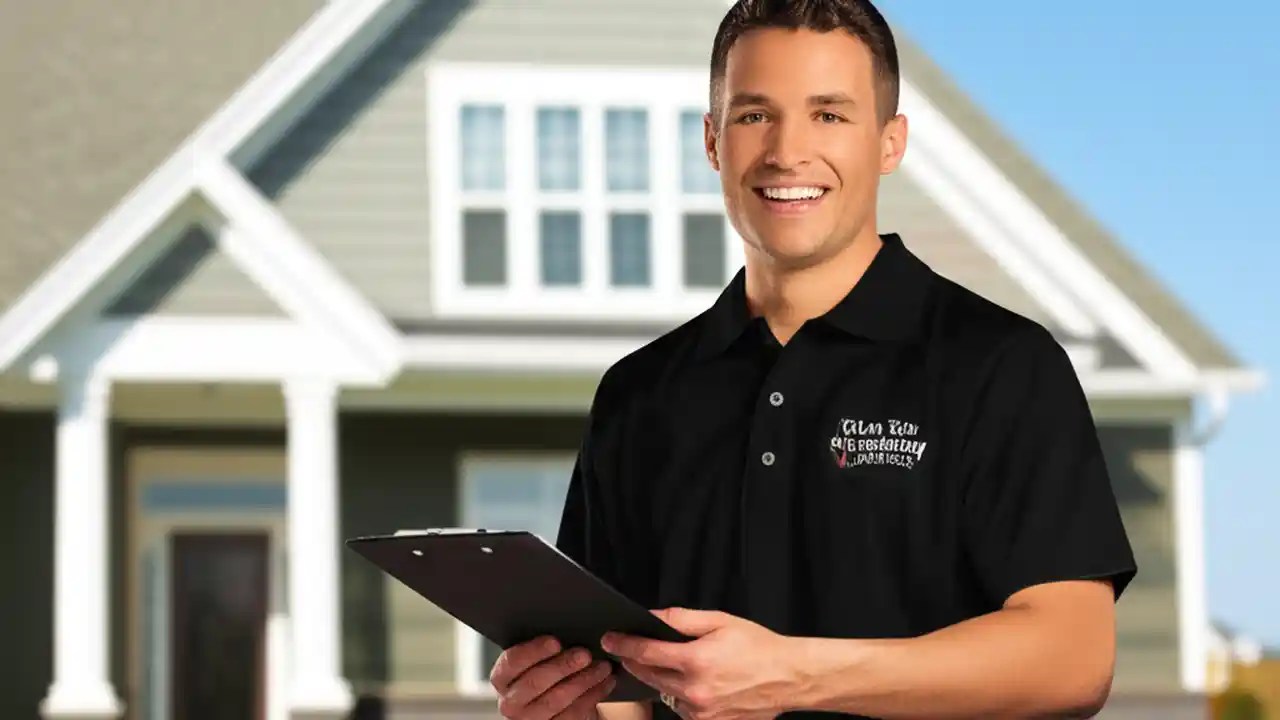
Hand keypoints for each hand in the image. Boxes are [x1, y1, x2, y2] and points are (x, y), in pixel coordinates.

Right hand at [491, 635, 617, 719]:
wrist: (560, 706)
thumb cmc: (549, 674)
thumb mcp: (540, 659)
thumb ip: (544, 646)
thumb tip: (564, 625)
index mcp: (502, 677)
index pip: (511, 661)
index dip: (533, 651)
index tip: (555, 641)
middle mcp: (510, 701)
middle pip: (534, 682)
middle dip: (563, 666)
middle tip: (585, 654)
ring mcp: (529, 719)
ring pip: (557, 699)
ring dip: (584, 680)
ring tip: (602, 666)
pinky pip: (573, 714)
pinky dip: (593, 695)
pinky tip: (605, 682)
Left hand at [601, 608, 798, 719]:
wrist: (789, 677)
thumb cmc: (759, 647)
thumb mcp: (720, 621)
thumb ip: (681, 619)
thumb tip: (653, 616)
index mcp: (697, 661)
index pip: (646, 653)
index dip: (623, 644)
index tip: (610, 639)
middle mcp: (695, 690)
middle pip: (648, 675)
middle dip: (635, 661)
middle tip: (629, 649)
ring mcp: (701, 712)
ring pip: (663, 693)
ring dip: (658, 678)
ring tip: (669, 664)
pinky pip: (680, 708)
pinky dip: (678, 694)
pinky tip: (691, 682)